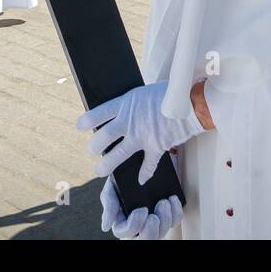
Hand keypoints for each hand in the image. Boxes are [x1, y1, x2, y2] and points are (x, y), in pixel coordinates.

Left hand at [76, 80, 203, 184]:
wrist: (191, 102)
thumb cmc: (170, 92)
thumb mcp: (144, 92)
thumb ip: (132, 104)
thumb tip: (124, 112)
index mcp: (126, 104)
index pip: (99, 113)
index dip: (86, 121)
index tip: (79, 127)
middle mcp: (130, 121)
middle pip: (104, 137)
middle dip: (94, 146)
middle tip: (91, 150)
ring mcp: (142, 135)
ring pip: (118, 154)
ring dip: (107, 164)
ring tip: (100, 170)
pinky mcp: (156, 146)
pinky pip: (148, 164)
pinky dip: (145, 173)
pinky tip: (141, 179)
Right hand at [99, 180, 181, 239]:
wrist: (142, 160)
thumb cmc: (123, 178)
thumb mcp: (112, 187)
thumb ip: (109, 204)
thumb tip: (106, 226)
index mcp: (123, 220)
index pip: (125, 233)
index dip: (134, 225)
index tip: (142, 210)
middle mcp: (139, 224)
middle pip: (146, 239)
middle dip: (152, 229)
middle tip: (155, 214)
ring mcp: (154, 220)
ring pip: (162, 232)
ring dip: (166, 219)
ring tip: (164, 202)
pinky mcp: (168, 213)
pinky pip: (175, 221)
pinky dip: (175, 212)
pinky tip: (172, 199)